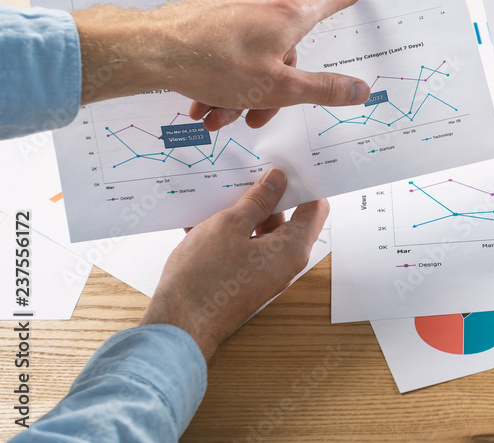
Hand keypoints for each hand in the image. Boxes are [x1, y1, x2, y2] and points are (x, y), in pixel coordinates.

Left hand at [73, 0, 370, 130]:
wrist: (150, 49)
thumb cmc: (215, 64)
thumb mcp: (278, 88)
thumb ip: (323, 90)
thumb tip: (361, 89)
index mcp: (288, 16)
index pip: (327, 1)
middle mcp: (263, 4)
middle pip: (285, 51)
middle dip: (271, 89)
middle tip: (254, 118)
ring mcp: (234, 8)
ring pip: (253, 56)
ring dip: (241, 93)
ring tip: (218, 117)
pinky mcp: (209, 17)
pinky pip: (226, 52)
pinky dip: (220, 80)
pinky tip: (203, 104)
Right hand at [138, 168, 326, 360]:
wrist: (177, 327)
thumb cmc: (204, 278)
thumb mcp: (229, 226)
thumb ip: (257, 201)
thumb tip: (278, 180)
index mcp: (291, 249)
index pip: (315, 208)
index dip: (305, 184)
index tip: (289, 165)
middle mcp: (284, 264)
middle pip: (287, 219)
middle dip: (269, 195)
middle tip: (250, 172)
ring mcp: (263, 274)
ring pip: (261, 233)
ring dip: (243, 213)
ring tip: (220, 192)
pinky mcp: (243, 282)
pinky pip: (243, 249)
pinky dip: (228, 234)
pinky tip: (200, 219)